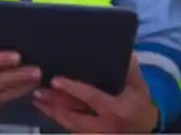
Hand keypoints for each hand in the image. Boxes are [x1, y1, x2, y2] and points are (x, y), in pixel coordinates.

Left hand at [32, 54, 158, 133]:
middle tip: (37, 92)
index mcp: (115, 109)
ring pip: (69, 125)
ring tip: (36, 99)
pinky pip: (71, 129)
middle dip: (54, 105)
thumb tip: (127, 53)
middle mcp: (103, 126)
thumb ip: (131, 71)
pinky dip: (58, 119)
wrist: (145, 129)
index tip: (56, 81)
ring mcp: (95, 134)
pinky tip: (46, 109)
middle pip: (73, 116)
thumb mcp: (139, 87)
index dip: (73, 89)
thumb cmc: (139, 104)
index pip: (91, 98)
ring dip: (51, 113)